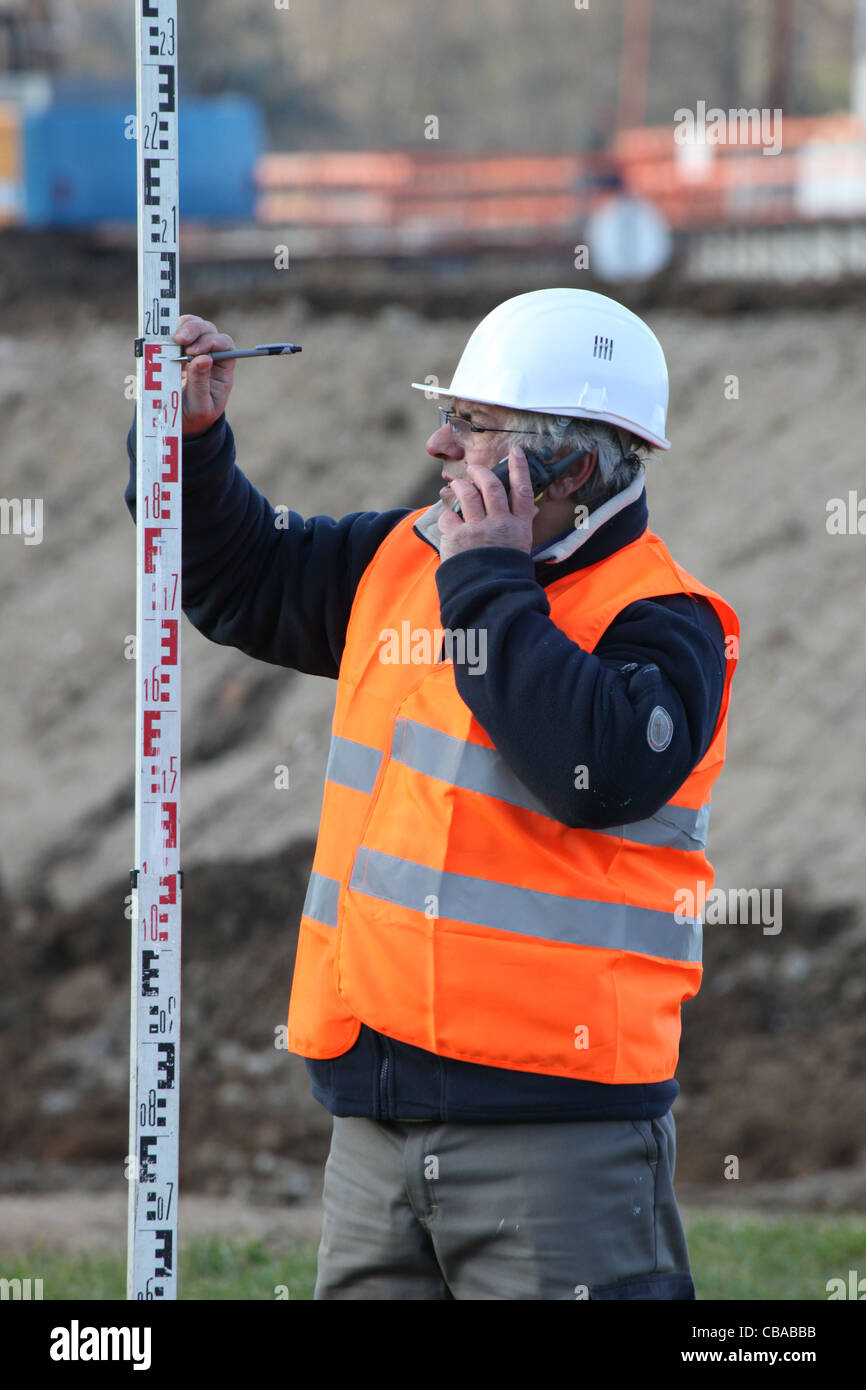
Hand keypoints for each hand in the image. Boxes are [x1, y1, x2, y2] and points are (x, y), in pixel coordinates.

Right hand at [174, 315, 236, 436]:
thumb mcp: (199, 405)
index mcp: (222, 369)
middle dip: (194, 330)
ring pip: (193, 325)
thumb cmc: (195, 415)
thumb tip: (203, 359)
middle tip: (179, 340)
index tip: (193, 351)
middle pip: (208, 330)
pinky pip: (175, 332)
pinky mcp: (177, 349)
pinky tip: (162, 340)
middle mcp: (210, 354)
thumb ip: (201, 383)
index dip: (211, 342)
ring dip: (182, 327)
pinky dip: (169, 332)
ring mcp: (193, 349)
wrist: (179, 422)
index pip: (225, 345)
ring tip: (172, 340)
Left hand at [437, 448, 538, 562]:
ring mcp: (478, 530)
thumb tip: (532, 509)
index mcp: (519, 527)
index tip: (516, 452)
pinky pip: (448, 515)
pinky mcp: (457, 537)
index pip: (522, 491)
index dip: (519, 469)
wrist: (488, 595)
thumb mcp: (522, 548)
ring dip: (459, 486)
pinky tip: (447, 515)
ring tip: (455, 485)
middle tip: (474, 469)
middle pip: (491, 486)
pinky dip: (446, 513)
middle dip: (481, 473)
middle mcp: (500, 524)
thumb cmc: (506, 573)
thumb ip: (522, 526)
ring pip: (467, 494)